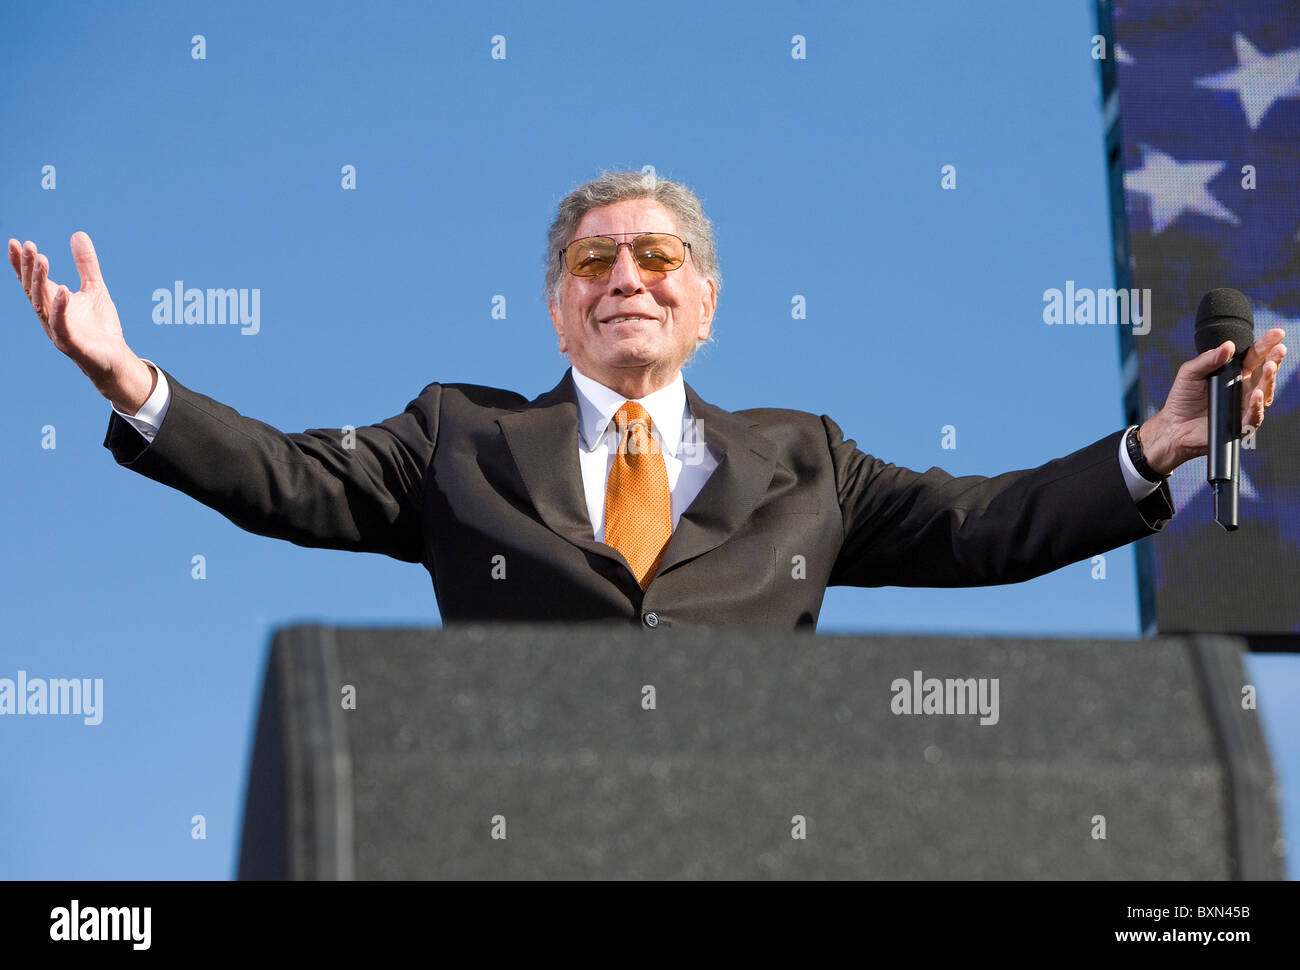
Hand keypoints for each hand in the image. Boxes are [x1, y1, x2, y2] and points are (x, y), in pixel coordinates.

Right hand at [9, 232, 154, 413]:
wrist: (115, 359)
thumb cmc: (100, 326)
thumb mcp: (95, 288)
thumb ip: (86, 264)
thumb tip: (78, 234)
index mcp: (52, 303)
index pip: (32, 280)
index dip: (21, 263)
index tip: (15, 241)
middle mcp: (49, 315)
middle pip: (33, 289)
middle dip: (28, 267)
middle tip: (28, 245)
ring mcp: (58, 330)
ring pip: (42, 304)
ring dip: (40, 282)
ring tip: (42, 259)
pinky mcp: (71, 343)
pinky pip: (61, 324)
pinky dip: (60, 308)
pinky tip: (63, 290)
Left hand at [1139, 329, 1286, 474]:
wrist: (1173, 426)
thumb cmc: (1183, 399)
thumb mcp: (1190, 373)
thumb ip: (1208, 359)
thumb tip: (1228, 345)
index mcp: (1234, 374)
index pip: (1255, 356)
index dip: (1266, 345)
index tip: (1277, 333)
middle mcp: (1244, 389)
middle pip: (1265, 373)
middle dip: (1274, 360)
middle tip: (1279, 349)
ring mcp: (1244, 406)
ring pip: (1265, 393)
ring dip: (1269, 380)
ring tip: (1270, 367)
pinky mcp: (1240, 425)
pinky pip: (1253, 415)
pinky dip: (1256, 405)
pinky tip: (1256, 395)